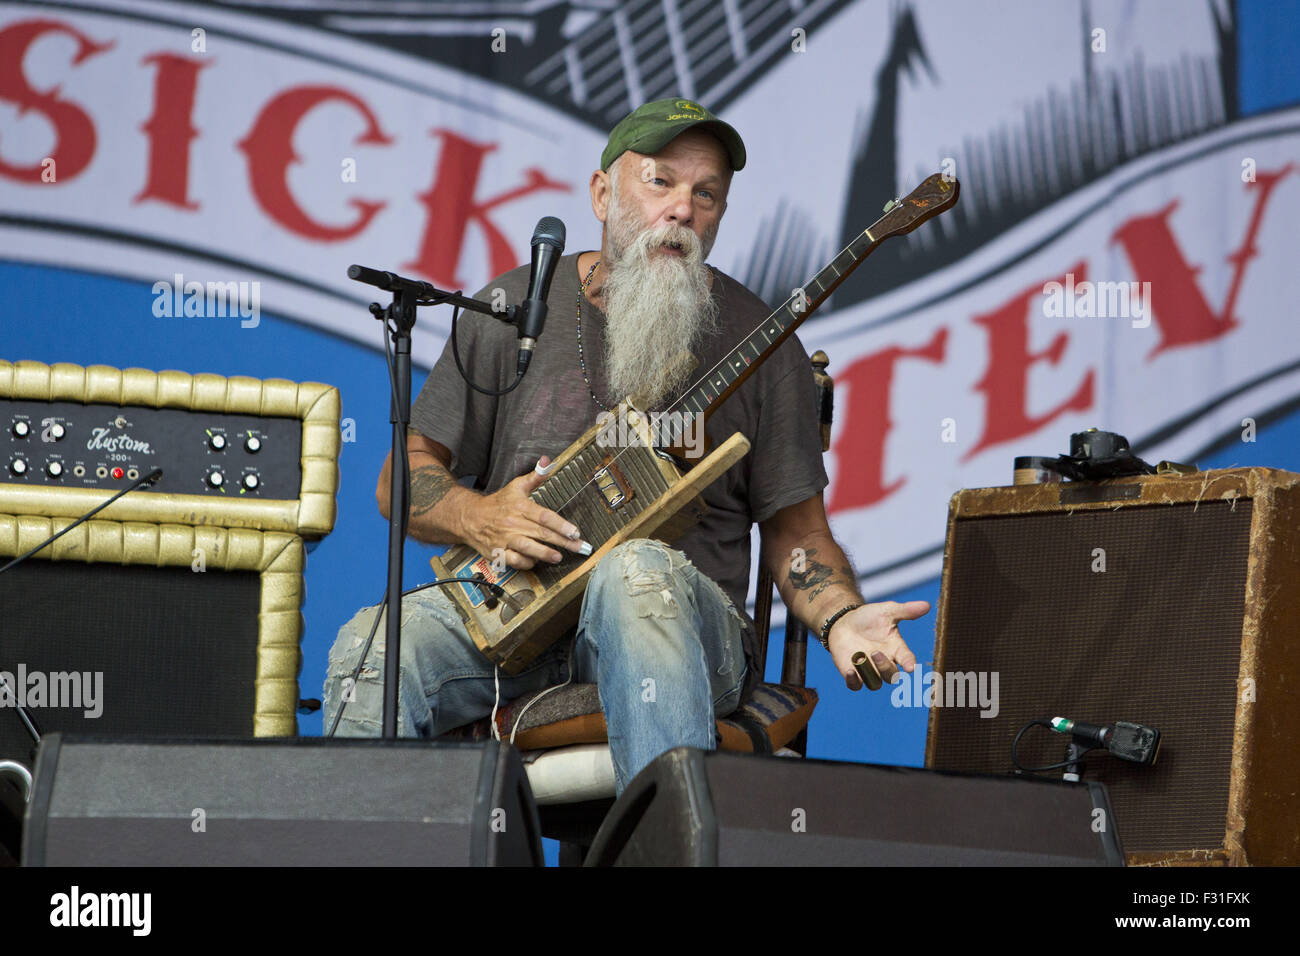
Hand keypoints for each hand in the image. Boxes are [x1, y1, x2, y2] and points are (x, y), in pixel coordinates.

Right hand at [460, 456, 589, 569]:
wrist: (469, 517)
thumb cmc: (497, 503)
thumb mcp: (516, 486)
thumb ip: (535, 476)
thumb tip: (547, 461)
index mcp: (520, 507)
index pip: (544, 516)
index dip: (561, 525)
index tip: (575, 531)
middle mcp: (513, 523)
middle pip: (541, 533)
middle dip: (562, 541)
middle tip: (578, 547)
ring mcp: (505, 539)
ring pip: (528, 548)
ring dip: (544, 554)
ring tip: (559, 557)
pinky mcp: (498, 552)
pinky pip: (514, 560)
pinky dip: (526, 562)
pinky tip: (536, 561)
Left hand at [827, 600, 929, 690]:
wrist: (845, 622)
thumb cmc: (869, 618)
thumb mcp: (887, 611)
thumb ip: (906, 611)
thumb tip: (926, 605)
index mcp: (897, 649)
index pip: (907, 660)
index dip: (909, 664)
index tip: (910, 666)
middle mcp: (885, 663)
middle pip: (891, 675)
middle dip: (885, 667)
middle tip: (876, 652)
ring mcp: (869, 671)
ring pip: (875, 683)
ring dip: (870, 675)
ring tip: (861, 657)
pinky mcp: (853, 674)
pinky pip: (855, 686)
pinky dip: (854, 681)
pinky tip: (850, 671)